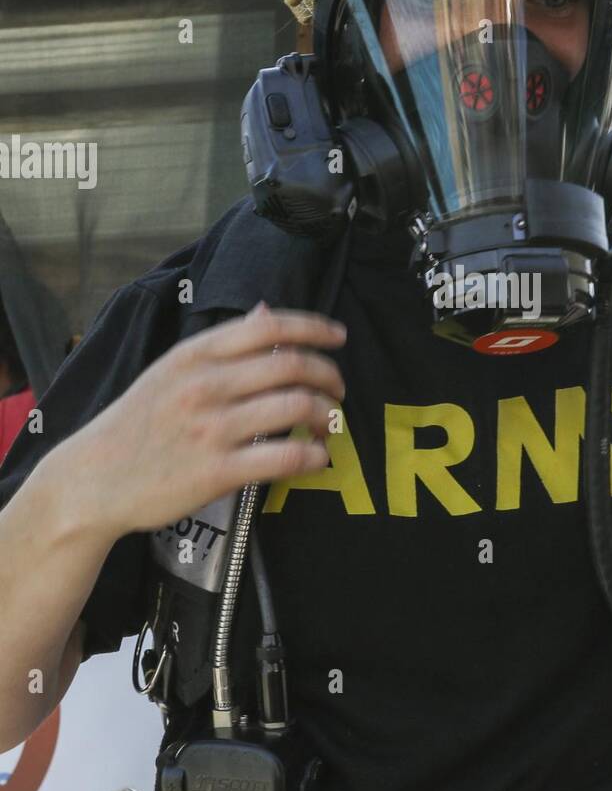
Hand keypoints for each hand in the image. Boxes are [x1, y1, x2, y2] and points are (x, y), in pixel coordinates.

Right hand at [67, 303, 346, 537]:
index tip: (338, 336)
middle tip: (337, 390)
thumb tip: (265, 311)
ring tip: (328, 424)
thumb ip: (220, 344)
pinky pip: (285, 457)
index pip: (268, 326)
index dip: (313, 328)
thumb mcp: (171, 370)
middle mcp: (206, 385)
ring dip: (326, 414)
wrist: (93, 479)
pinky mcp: (218, 471)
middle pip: (292, 365)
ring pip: (296, 406)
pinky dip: (313, 456)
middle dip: (328, 375)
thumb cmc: (136, 424)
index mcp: (195, 355)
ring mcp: (213, 428)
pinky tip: (318, 458)